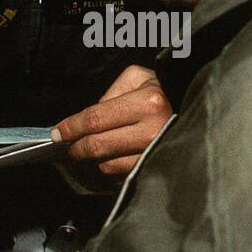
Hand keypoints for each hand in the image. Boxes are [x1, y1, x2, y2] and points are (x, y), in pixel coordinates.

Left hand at [52, 65, 171, 175]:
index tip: (57, 133)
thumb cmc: (163, 91)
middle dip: (76, 146)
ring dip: (94, 158)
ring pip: (107, 163)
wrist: (194, 107)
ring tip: (93, 148)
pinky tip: (113, 155)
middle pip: (98, 145)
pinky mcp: (155, 169)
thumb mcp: (138, 77)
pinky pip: (122, 174)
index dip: (71, 127)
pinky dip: (111, 166)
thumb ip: (110, 93)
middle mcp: (152, 131)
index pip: (96, 119)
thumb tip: (91, 119)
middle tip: (68, 144)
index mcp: (147, 103)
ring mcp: (155, 153)